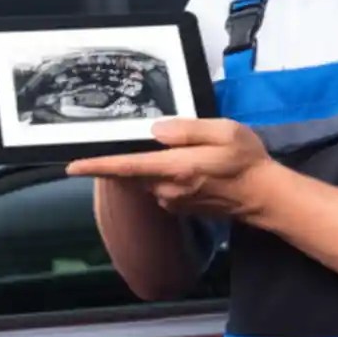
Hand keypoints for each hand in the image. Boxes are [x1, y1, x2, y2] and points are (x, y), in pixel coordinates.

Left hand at [66, 118, 277, 218]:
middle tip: (137, 138)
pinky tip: (186, 164)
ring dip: (148, 166)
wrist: (265, 197)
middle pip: (131, 173)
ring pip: (145, 179)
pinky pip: (159, 186)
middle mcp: (168, 189)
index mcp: (176, 168)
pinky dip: (162, 174)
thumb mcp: (224, 131)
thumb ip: (187, 129)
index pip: (127, 167)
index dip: (97, 166)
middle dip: (126, 158)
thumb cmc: (247, 162)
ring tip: (177, 150)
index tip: (72, 166)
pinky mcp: (178, 207)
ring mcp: (172, 201)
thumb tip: (156, 130)